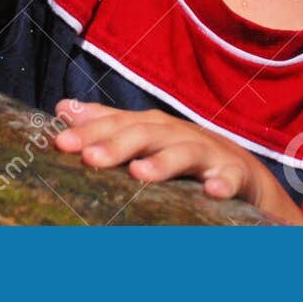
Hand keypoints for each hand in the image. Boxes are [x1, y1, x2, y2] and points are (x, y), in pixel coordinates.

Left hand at [53, 100, 302, 222]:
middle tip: (89, 158)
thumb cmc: (182, 154)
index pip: (118, 123)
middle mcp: (177, 134)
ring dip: (163, 162)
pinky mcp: (236, 174)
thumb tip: (62, 109)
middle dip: (117, 144)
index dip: (90, 130)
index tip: (59, 142)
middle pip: (146, 134)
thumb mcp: (145, 137)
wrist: (242, 172)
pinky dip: (222, 183)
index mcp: (152, 126)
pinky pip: (230, 179)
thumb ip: (106, 124)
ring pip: (184, 153)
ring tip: (139, 174)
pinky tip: (212, 192)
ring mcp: (208, 152)